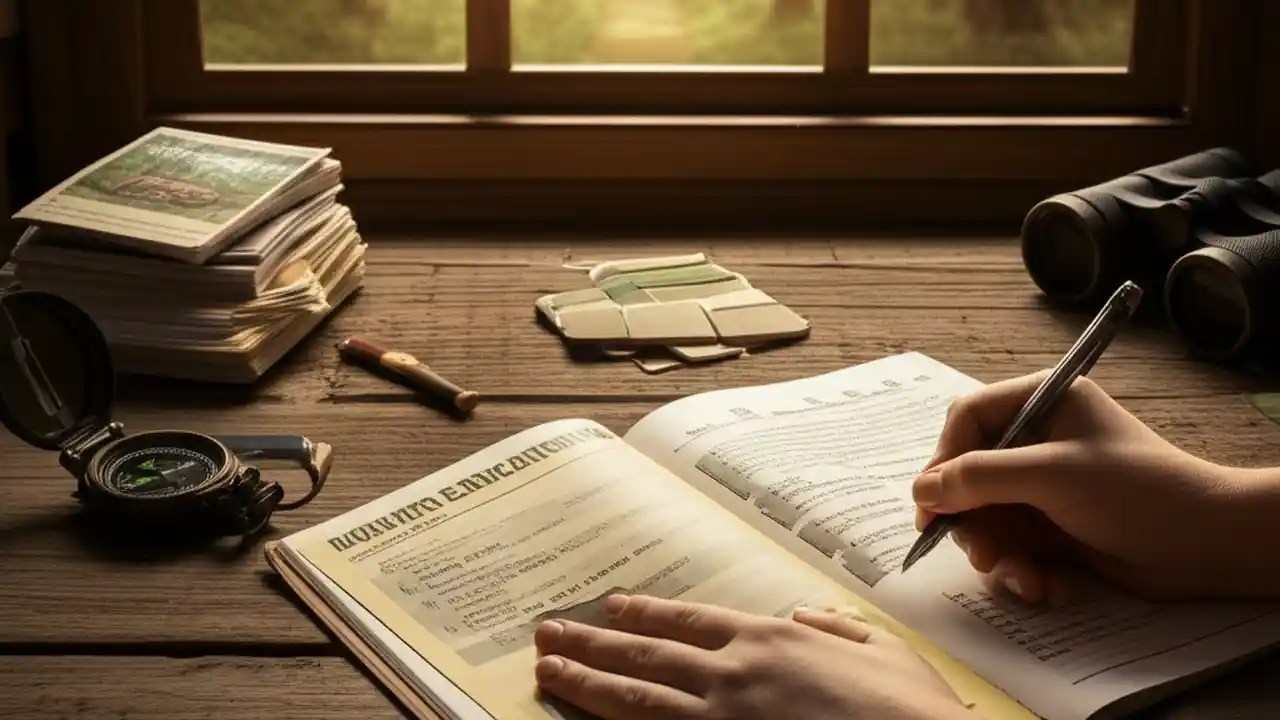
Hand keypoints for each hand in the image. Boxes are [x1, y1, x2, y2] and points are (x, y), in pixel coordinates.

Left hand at [532, 594, 974, 719]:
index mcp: (771, 641)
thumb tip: (802, 616)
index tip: (613, 608)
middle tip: (550, 634)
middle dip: (593, 644)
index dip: (646, 615)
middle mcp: (736, 674)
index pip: (691, 622)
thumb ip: (837, 630)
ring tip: (548, 670)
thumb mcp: (883, 651)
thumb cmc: (912, 712)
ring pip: (636, 699)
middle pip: (647, 656)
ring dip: (586, 682)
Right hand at [912, 370, 1278, 602]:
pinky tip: (1046, 585)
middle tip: (979, 551)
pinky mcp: (1054, 526)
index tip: (931, 503)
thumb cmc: (1134, 491)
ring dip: (999, 552)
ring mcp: (1045, 485)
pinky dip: (1022, 568)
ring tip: (1022, 577)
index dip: (943, 459)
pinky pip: (1013, 545)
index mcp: (1043, 403)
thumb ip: (979, 478)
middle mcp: (1039, 440)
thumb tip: (919, 490)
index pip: (968, 419)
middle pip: (970, 475)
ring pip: (987, 517)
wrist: (1204, 545)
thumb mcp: (1050, 476)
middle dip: (973, 519)